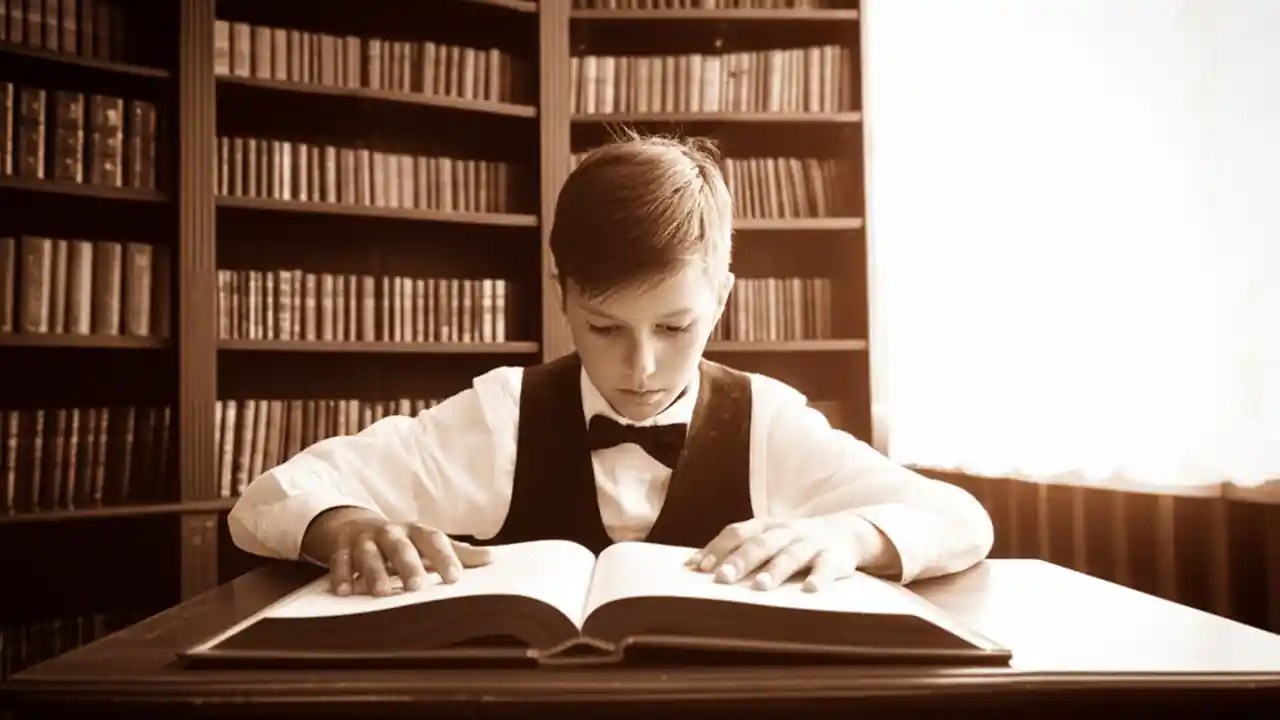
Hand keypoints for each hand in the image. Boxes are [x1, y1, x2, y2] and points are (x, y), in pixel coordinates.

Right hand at [305, 509, 491, 596]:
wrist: (355, 526)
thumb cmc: (402, 543)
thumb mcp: (427, 545)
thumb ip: (456, 553)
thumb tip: (493, 559)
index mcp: (416, 532)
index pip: (433, 540)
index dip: (445, 557)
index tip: (456, 579)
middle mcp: (391, 533)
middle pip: (400, 545)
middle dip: (408, 564)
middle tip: (417, 586)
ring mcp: (364, 540)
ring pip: (369, 553)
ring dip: (375, 572)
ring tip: (382, 592)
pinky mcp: (341, 548)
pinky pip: (339, 560)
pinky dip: (341, 574)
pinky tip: (344, 591)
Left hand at [685, 513, 895, 591]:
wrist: (846, 532)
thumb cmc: (792, 541)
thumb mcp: (765, 538)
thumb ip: (734, 549)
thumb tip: (690, 565)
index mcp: (765, 526)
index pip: (737, 533)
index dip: (718, 549)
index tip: (699, 568)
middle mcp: (786, 532)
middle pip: (760, 544)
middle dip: (740, 560)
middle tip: (722, 579)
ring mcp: (810, 543)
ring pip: (790, 555)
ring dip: (775, 570)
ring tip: (760, 586)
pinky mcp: (834, 558)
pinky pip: (827, 567)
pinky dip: (820, 578)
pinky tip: (811, 590)